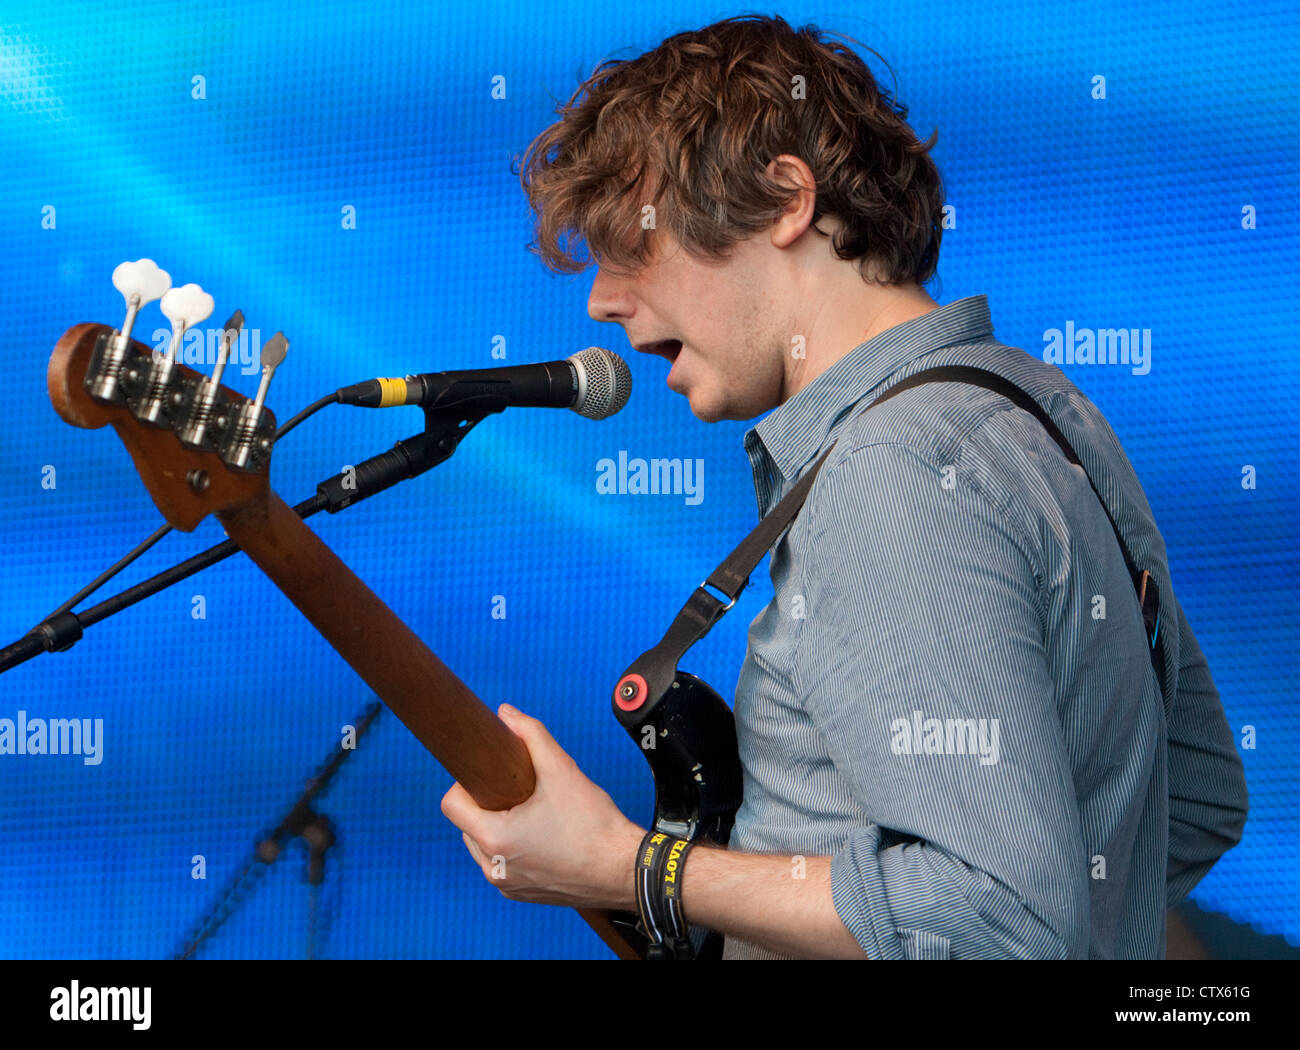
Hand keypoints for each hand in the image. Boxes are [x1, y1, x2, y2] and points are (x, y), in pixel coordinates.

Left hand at [440, 703, 642, 910]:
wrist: (623, 869)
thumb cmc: (594, 826)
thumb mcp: (561, 770)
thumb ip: (531, 735)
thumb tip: (507, 714)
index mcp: (495, 839)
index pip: (451, 805)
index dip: (467, 782)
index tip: (493, 775)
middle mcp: (494, 868)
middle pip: (467, 824)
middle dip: (487, 804)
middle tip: (520, 792)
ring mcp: (507, 885)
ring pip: (483, 845)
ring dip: (498, 827)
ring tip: (532, 814)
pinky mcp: (521, 894)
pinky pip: (502, 864)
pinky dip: (513, 848)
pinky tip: (541, 836)